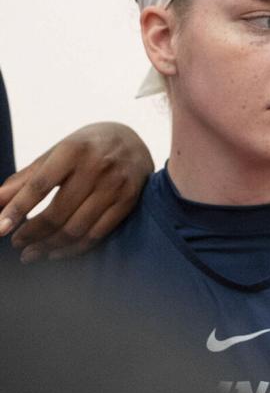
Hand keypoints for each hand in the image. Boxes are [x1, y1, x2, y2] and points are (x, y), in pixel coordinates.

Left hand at [0, 122, 152, 261]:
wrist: (134, 139)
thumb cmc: (85, 148)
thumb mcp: (54, 154)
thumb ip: (24, 180)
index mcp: (72, 150)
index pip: (39, 186)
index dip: (18, 209)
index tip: (1, 228)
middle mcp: (96, 167)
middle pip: (58, 213)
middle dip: (32, 234)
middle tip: (18, 244)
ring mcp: (115, 185)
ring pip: (77, 228)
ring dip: (50, 246)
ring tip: (33, 253)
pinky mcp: (128, 201)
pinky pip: (97, 234)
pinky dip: (74, 248)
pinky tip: (57, 252)